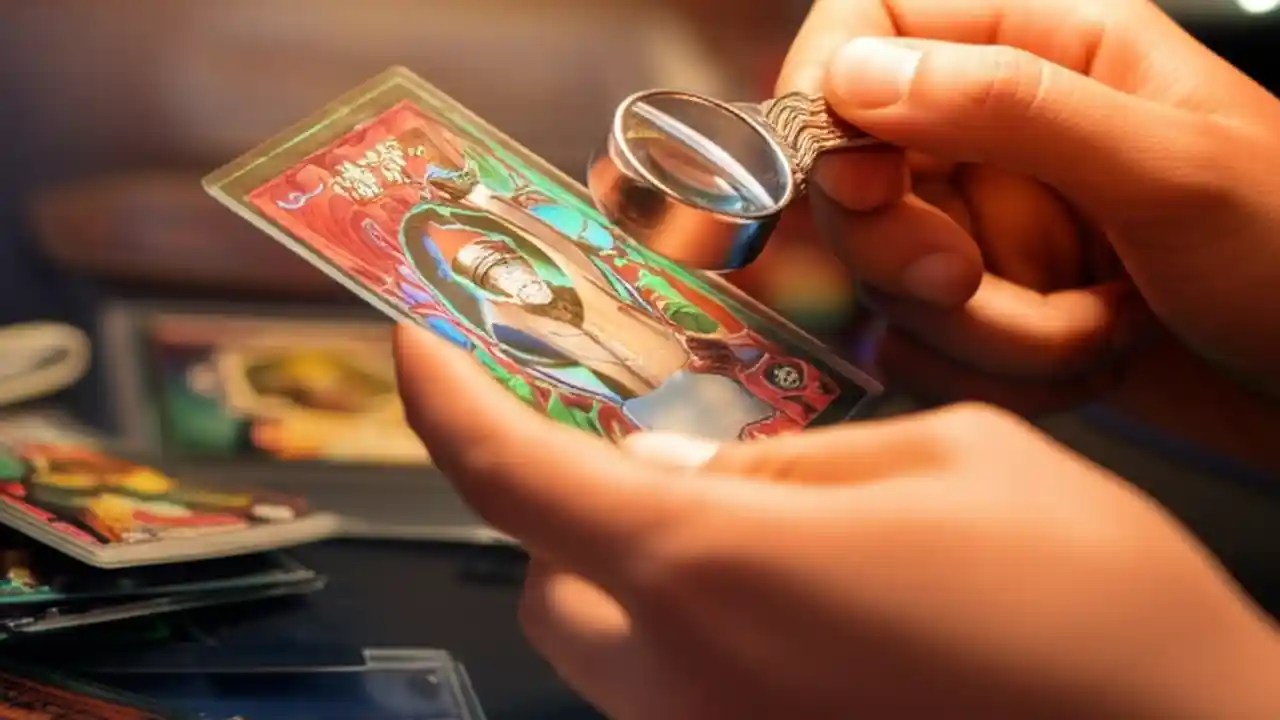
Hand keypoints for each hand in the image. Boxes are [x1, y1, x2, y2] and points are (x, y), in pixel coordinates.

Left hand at [395, 327, 1279, 719]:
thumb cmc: (1088, 610)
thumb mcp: (949, 458)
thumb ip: (801, 458)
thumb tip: (718, 469)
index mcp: (714, 566)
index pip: (507, 471)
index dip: (444, 393)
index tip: (424, 338)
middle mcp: (683, 674)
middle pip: (545, 567)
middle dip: (565, 492)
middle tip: (630, 436)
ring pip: (600, 639)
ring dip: (627, 562)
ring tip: (728, 515)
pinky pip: (670, 690)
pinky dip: (688, 626)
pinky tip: (781, 597)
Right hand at [779, 0, 1279, 399]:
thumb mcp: (1166, 171)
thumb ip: (1009, 107)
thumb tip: (857, 75)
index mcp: (1048, 43)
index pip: (872, 23)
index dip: (833, 97)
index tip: (858, 181)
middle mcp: (1000, 129)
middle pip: (853, 170)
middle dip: (910, 251)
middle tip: (971, 281)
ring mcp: (992, 225)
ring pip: (889, 278)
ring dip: (988, 330)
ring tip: (1093, 327)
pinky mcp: (992, 309)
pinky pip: (926, 347)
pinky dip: (1000, 372)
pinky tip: (1085, 359)